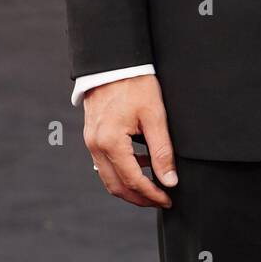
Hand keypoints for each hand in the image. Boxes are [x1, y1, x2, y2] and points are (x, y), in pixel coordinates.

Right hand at [83, 75, 176, 207]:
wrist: (114, 62)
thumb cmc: (135, 84)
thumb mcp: (154, 115)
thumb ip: (162, 150)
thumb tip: (169, 180)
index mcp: (110, 141)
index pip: (133, 180)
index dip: (151, 194)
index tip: (168, 199)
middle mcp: (96, 145)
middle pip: (116, 186)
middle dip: (139, 197)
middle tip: (160, 199)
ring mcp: (91, 142)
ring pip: (108, 178)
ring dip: (129, 187)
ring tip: (153, 186)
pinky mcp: (92, 136)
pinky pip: (105, 164)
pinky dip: (122, 171)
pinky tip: (140, 165)